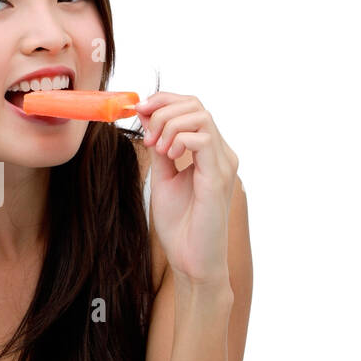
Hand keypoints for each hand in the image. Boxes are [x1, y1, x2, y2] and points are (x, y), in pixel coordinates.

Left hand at [136, 92, 239, 288]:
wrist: (191, 260)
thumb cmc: (181, 225)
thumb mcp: (164, 177)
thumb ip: (161, 149)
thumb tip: (148, 119)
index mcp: (209, 152)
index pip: (192, 107)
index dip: (163, 101)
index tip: (138, 110)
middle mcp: (221, 154)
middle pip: (195, 104)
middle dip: (162, 110)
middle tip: (145, 134)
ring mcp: (223, 164)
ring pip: (199, 115)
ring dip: (168, 125)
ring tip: (156, 149)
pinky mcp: (219, 177)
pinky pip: (202, 138)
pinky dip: (179, 140)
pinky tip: (168, 157)